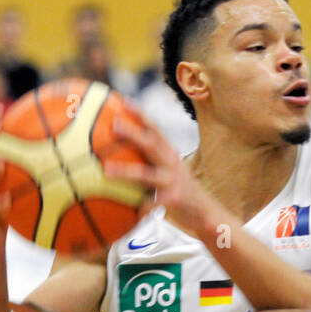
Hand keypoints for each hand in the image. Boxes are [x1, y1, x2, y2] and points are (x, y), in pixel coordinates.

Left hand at [105, 115, 213, 233]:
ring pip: (146, 174)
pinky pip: (151, 202)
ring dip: (126, 171)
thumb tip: (113, 155)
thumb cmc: (176, 189)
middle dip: (133, 132)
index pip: (154, 128)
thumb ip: (147, 161)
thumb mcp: (166, 170)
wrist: (204, 211)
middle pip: (152, 143)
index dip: (139, 114)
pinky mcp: (174, 199)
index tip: (122, 101)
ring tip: (106, 170)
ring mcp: (173, 180)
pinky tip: (124, 209)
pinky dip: (138, 206)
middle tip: (114, 124)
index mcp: (168, 152)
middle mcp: (172, 162)